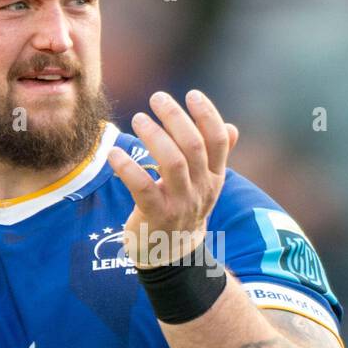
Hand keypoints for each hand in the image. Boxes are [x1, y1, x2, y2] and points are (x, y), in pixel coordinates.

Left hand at [107, 89, 239, 266]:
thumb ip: (215, 157)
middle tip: (157, 98)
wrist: (172, 254)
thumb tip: (232, 127)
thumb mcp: (205, 184)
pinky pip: (143, 188)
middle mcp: (201, 189)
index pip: (218, 141)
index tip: (192, 94)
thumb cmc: (184, 210)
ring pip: (172, 163)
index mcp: (214, 177)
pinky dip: (127, 167)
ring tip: (138, 118)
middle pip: (193, 146)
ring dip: (154, 136)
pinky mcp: (156, 216)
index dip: (207, 115)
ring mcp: (180, 204)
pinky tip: (114, 153)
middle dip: (175, 117)